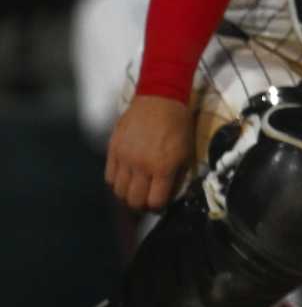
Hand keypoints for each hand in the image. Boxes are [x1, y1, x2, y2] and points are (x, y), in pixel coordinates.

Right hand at [105, 93, 193, 210]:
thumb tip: (168, 195)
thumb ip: (177, 176)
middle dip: (141, 206)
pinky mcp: (112, 150)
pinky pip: (109, 177)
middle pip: (134, 201)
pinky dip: (116, 183)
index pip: (154, 202)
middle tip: (145, 201)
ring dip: (127, 196)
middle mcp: (141, 166)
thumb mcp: (187, 152)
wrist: (160, 99)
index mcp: (163, 167)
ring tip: (135, 191)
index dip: (157, 207)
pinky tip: (125, 179)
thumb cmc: (178, 126)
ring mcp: (124, 158)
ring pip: (118, 191)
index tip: (159, 204)